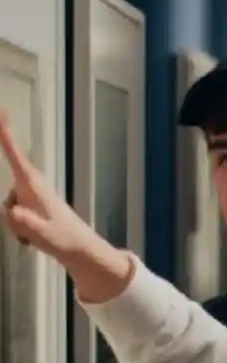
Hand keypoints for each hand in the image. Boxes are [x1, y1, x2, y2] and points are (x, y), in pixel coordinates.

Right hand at [0, 112, 131, 301]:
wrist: (82, 250)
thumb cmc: (64, 239)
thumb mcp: (42, 233)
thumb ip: (26, 222)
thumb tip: (12, 211)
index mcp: (34, 187)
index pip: (16, 156)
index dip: (6, 134)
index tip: (1, 112)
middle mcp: (33, 188)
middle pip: (8, 188)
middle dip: (13, 210)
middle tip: (27, 227)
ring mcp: (34, 199)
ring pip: (9, 206)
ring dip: (16, 223)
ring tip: (35, 236)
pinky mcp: (35, 209)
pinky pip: (16, 216)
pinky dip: (20, 229)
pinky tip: (34, 238)